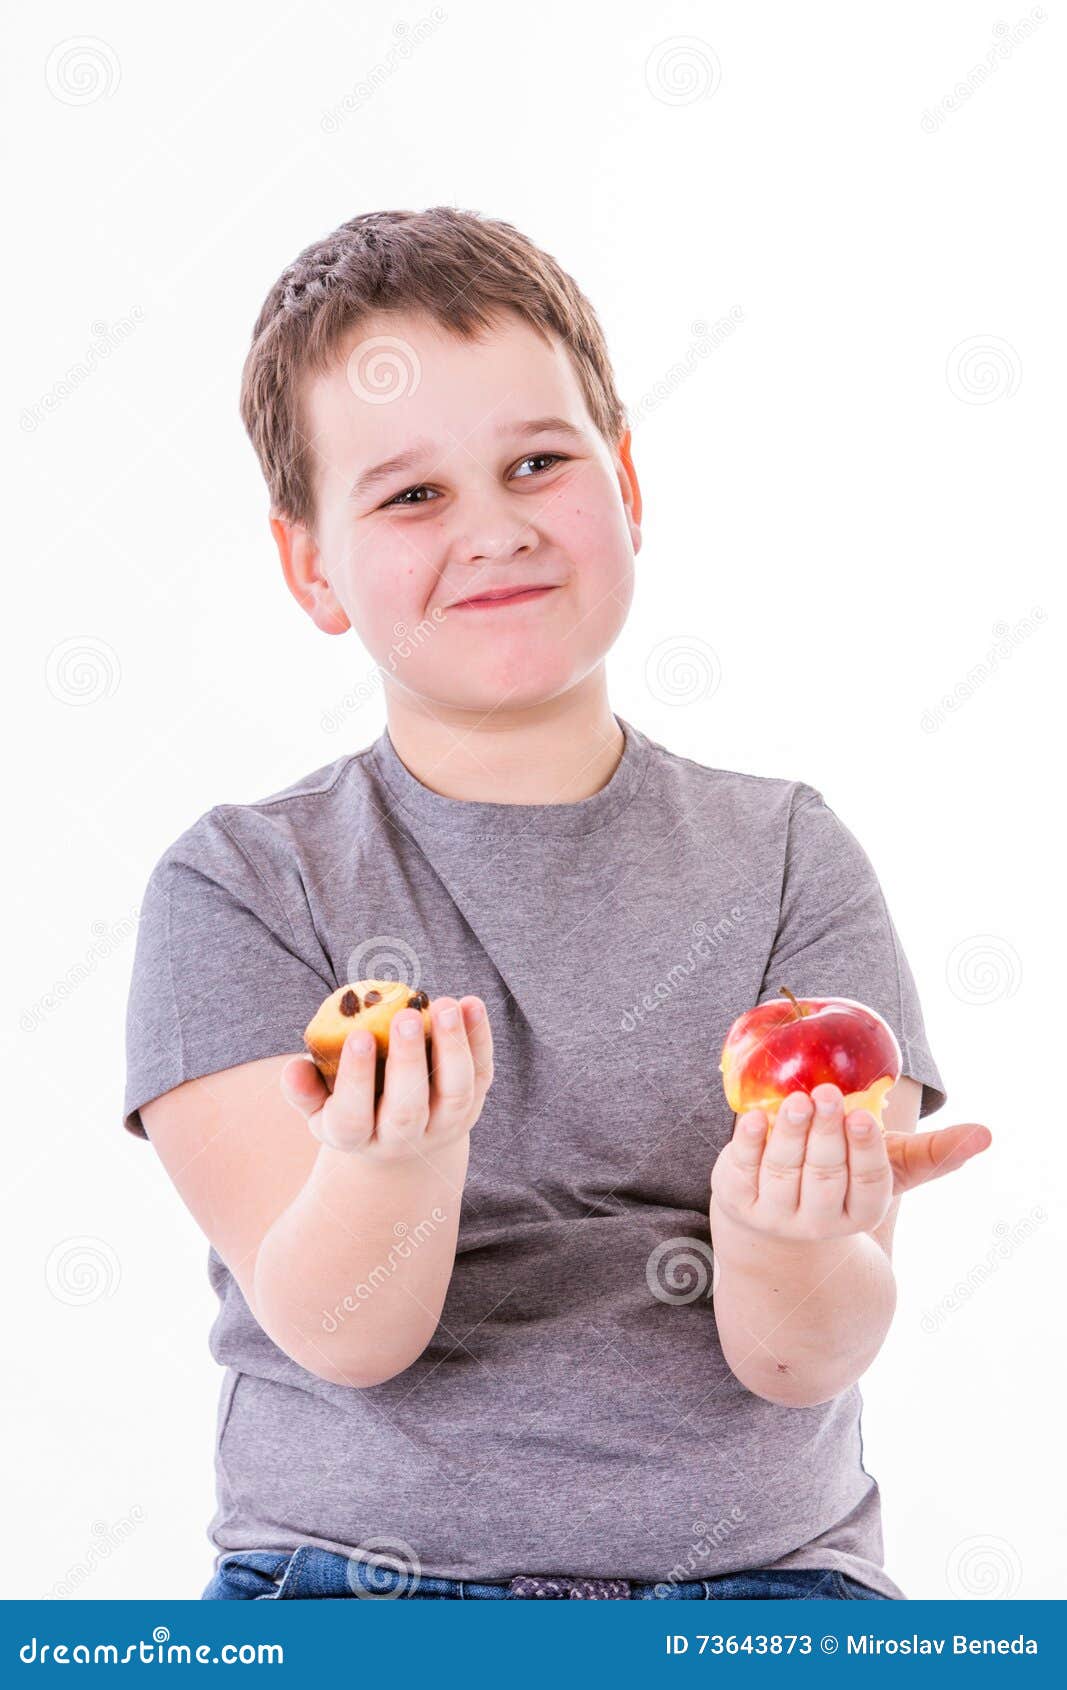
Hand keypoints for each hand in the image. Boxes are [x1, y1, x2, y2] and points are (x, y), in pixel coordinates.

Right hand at [280, 996, 492, 1159]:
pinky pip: (480, 1075)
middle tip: (406, 1016)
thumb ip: (304, 1087)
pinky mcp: (472, 1107)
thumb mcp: (319, 1104)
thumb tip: (293, 1067)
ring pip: (455, 1094)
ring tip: (444, 1005)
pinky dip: (480, 1040)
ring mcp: (442, 1126)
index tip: (357, 1036)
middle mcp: (402, 1139)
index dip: (355, 1079)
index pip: (353, 1116)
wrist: (400, 1138)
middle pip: (408, 1109)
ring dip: (452, 1048)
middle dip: (409, 1061)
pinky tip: (471, 1003)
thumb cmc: (350, 1105)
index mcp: (356, 1137)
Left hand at [710, 1082, 991, 1242]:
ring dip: (790, 1133)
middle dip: (826, 1134)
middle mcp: (818, 1222)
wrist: (777, 1212)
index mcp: (860, 1212)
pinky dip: (749, 1142)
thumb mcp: (889, 1166)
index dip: (864, 1152)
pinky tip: (756, 1115)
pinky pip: (742, 1169)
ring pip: (784, 1171)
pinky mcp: (737, 1200)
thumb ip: (934, 1153)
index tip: (862, 1117)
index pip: (867, 1185)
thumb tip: (985, 1134)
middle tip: (828, 1094)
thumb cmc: (845, 1176)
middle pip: (824, 1176)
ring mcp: (775, 1215)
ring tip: (797, 1098)